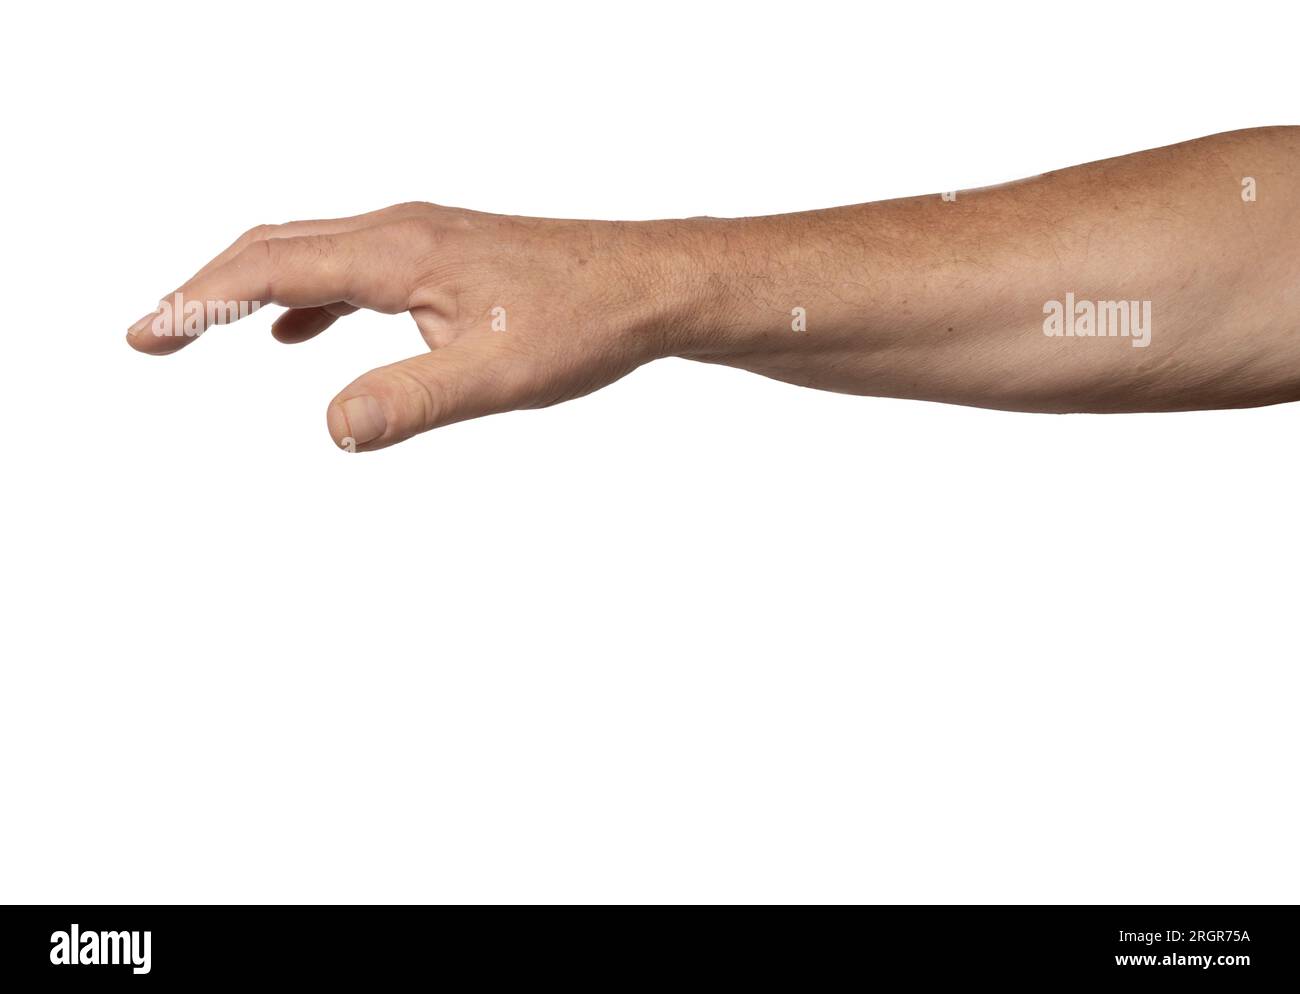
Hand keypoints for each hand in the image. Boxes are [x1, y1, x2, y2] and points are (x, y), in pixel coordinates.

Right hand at [126, 203, 691, 450]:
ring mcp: (422, 239)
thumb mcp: (499, 374)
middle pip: (275, 246)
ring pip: (312, 252)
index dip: (198, 301)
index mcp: (398, 253)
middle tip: (153, 335)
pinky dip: (307, 295)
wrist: (649, 285)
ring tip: (206, 329)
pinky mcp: (444, 256)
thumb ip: (413, 400)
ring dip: (252, 288)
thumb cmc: (585, 322)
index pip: (269, 267)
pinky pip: (351, 267)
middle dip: (206, 290)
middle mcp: (400, 231)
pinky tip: (300, 332)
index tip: (145, 334)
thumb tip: (333, 428)